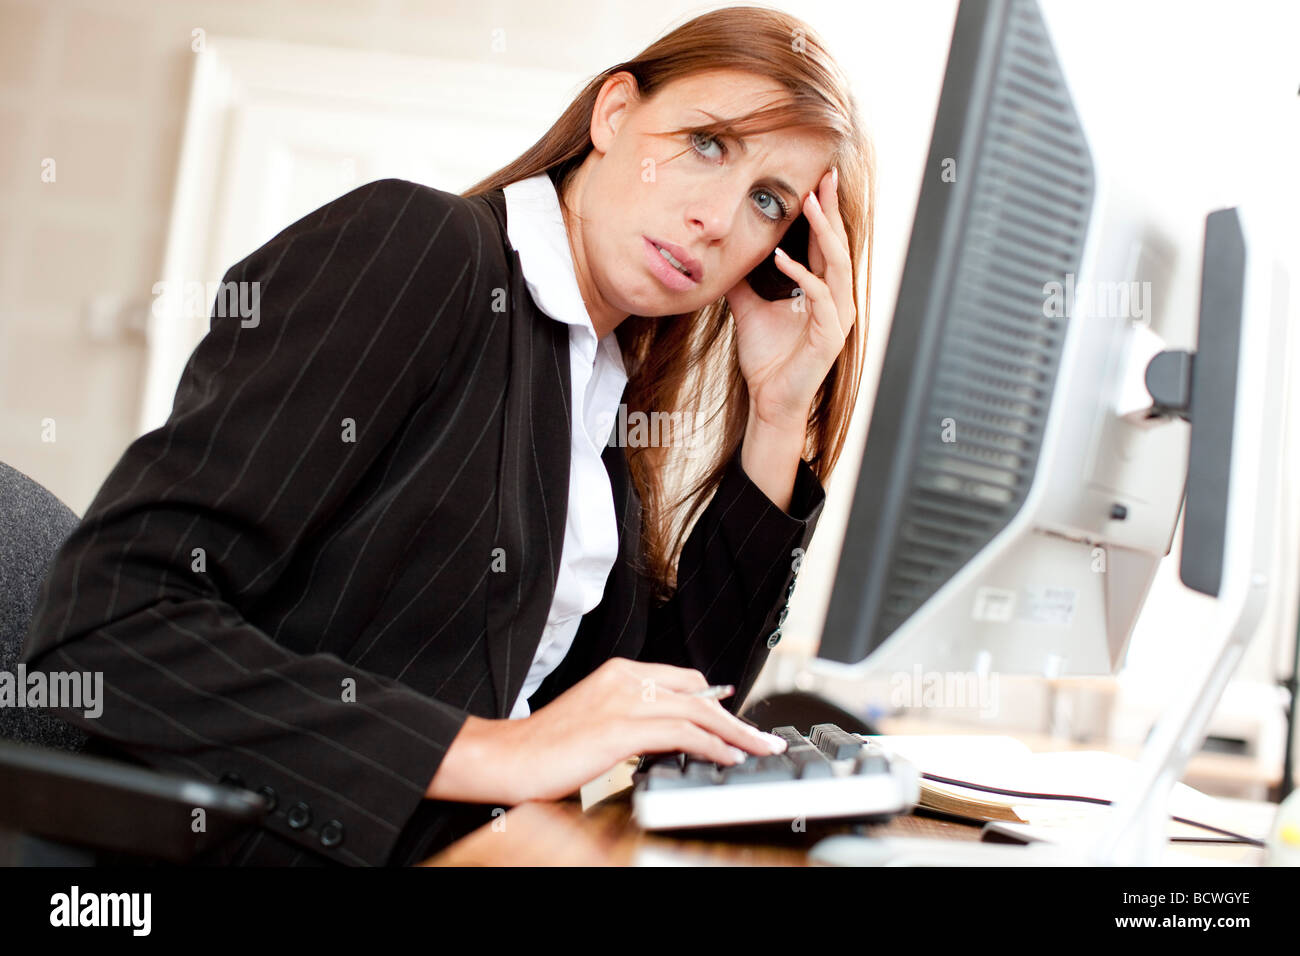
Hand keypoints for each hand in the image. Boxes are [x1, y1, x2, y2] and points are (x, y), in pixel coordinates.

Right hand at [425, 657, 787, 803]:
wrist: (508, 757)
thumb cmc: (545, 748)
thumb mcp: (596, 724)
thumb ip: (632, 722)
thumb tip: (668, 740)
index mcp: (619, 672)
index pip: (682, 680)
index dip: (714, 701)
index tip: (735, 720)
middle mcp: (626, 678)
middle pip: (698, 693)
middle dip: (735, 717)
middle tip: (762, 738)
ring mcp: (624, 700)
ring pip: (698, 711)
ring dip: (735, 733)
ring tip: (759, 750)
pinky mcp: (622, 727)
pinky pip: (683, 732)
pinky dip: (712, 745)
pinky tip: (728, 757)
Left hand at [724, 166, 856, 429]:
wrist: (769, 400)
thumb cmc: (767, 359)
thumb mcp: (749, 309)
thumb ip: (743, 282)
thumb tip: (726, 257)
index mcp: (824, 291)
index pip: (827, 243)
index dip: (824, 212)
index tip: (819, 179)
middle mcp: (837, 300)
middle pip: (839, 244)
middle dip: (831, 209)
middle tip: (825, 176)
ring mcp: (838, 317)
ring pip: (836, 264)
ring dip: (823, 231)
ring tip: (808, 203)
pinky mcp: (830, 335)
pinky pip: (819, 296)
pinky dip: (801, 275)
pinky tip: (781, 260)